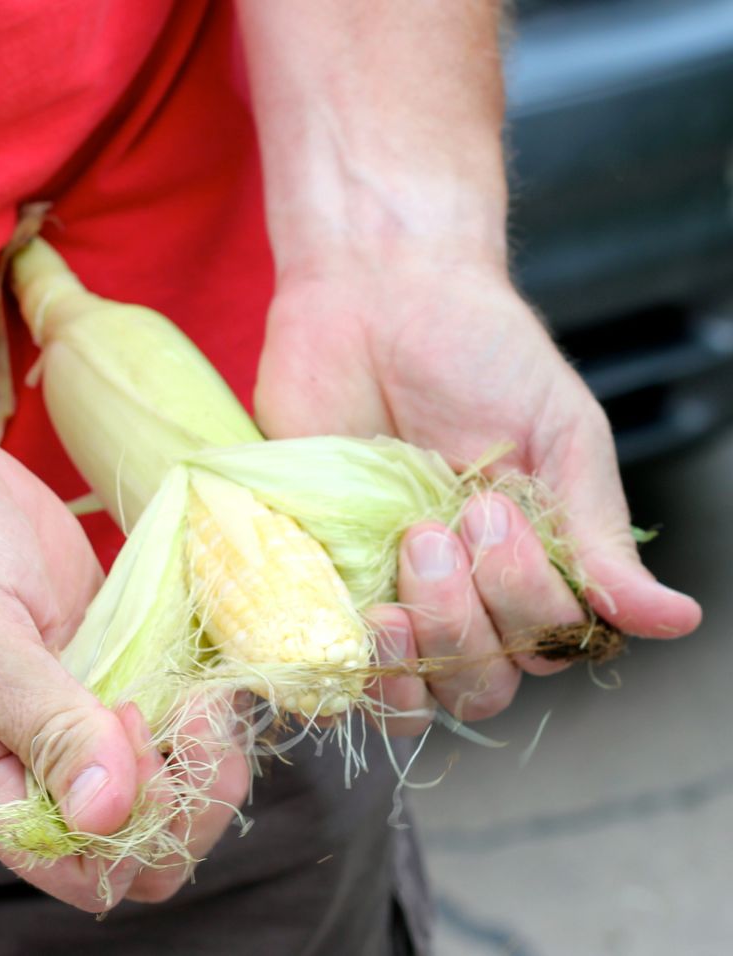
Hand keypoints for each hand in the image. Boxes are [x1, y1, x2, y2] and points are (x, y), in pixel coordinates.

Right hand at [0, 397, 246, 909]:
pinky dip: (202, 698)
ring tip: (203, 691)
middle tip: (192, 717)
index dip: (130, 833)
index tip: (137, 742)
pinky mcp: (109, 659)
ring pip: (169, 775)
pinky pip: (172, 706)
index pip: (80, 868)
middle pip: (138, 834)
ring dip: (205, 748)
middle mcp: (37, 762)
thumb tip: (110, 815)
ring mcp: (79, 710)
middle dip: (186, 795)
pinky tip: (209, 667)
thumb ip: (45, 729)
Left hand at [254, 253, 701, 731]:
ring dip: (407, 657)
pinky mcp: (312, 573)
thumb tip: (675, 621)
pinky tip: (343, 619)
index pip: (542, 645)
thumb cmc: (476, 351)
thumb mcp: (560, 436)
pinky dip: (337, 662)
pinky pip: (325, 657)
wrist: (372, 292)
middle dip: (463, 621)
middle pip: (478, 681)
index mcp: (525, 565)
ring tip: (393, 578)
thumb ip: (600, 535)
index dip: (522, 602)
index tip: (490, 507)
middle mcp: (456, 591)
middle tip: (436, 525)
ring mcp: (381, 588)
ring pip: (409, 690)